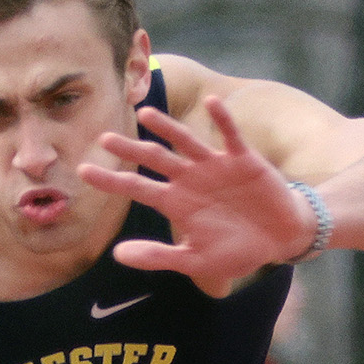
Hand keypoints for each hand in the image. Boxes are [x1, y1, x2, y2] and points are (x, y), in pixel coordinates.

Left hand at [78, 96, 315, 296]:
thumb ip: (157, 256)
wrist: (281, 238)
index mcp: (176, 203)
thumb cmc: (238, 250)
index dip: (110, 180)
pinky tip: (211, 103)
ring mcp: (215, 167)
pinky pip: (230, 135)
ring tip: (145, 114)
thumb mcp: (195, 260)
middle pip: (154, 160)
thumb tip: (117, 254)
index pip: (136, 188)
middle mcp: (190, 180)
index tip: (83, 171)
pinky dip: (222, 120)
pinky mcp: (242, 160)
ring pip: (185, 142)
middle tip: (104, 138)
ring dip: (167, 128)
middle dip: (130, 150)